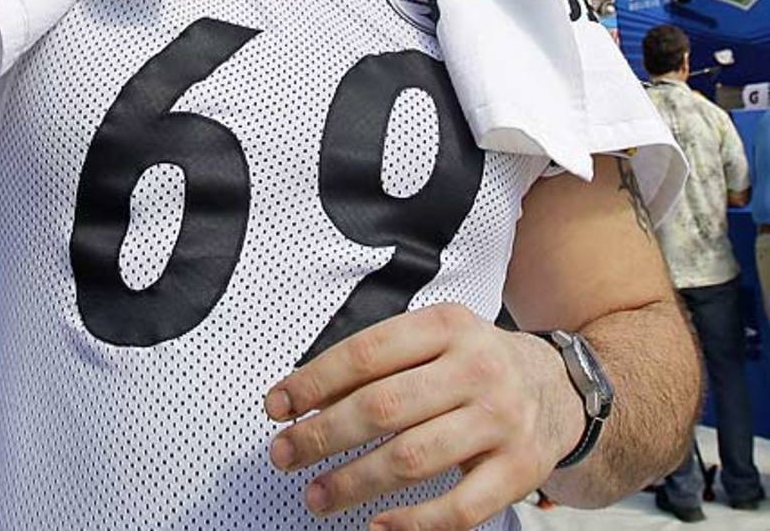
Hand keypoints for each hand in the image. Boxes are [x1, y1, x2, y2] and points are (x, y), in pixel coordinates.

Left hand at [263, 304, 583, 529]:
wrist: (561, 387)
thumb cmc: (476, 362)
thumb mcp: (433, 340)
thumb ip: (378, 363)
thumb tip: (306, 398)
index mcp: (446, 326)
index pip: (365, 353)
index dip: (314, 382)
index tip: (276, 405)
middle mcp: (476, 368)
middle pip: (383, 407)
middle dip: (322, 435)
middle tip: (284, 455)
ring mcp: (501, 420)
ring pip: (413, 458)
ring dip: (354, 482)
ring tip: (317, 495)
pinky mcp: (520, 469)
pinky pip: (459, 508)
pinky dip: (412, 523)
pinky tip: (376, 525)